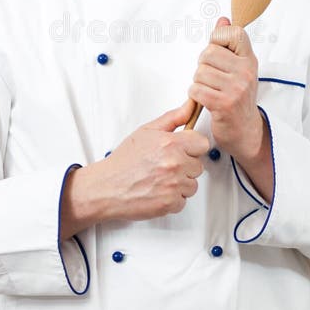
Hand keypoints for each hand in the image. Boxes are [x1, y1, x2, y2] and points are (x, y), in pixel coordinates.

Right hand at [60, 101, 208, 236]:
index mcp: (171, 143)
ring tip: (160, 179)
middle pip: (198, 165)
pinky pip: (183, 200)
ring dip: (180, 184)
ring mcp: (173, 184)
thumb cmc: (124, 161)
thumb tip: (190, 106)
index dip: (192, 147)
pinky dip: (172, 199)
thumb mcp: (147, 132)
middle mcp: (175, 163)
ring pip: (192, 184)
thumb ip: (173, 118)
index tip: (182, 150)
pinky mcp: (170, 203)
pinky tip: (158, 191)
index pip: (202, 144)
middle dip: (185, 166)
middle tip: (165, 166)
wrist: (107, 186)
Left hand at [188, 19, 271, 198]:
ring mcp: (236, 88)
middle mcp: (246, 71)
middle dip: (203, 66)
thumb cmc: (237, 98)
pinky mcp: (223, 104)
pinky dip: (195, 96)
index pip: (233, 32)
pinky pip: (196, 89)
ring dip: (198, 83)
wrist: (245, 132)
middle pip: (208, 53)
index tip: (219, 54)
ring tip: (210, 91)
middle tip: (212, 79)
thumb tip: (223, 19)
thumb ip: (229, 44)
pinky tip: (205, 101)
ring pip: (199, 72)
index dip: (218, 40)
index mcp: (250, 59)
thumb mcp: (238, 68)